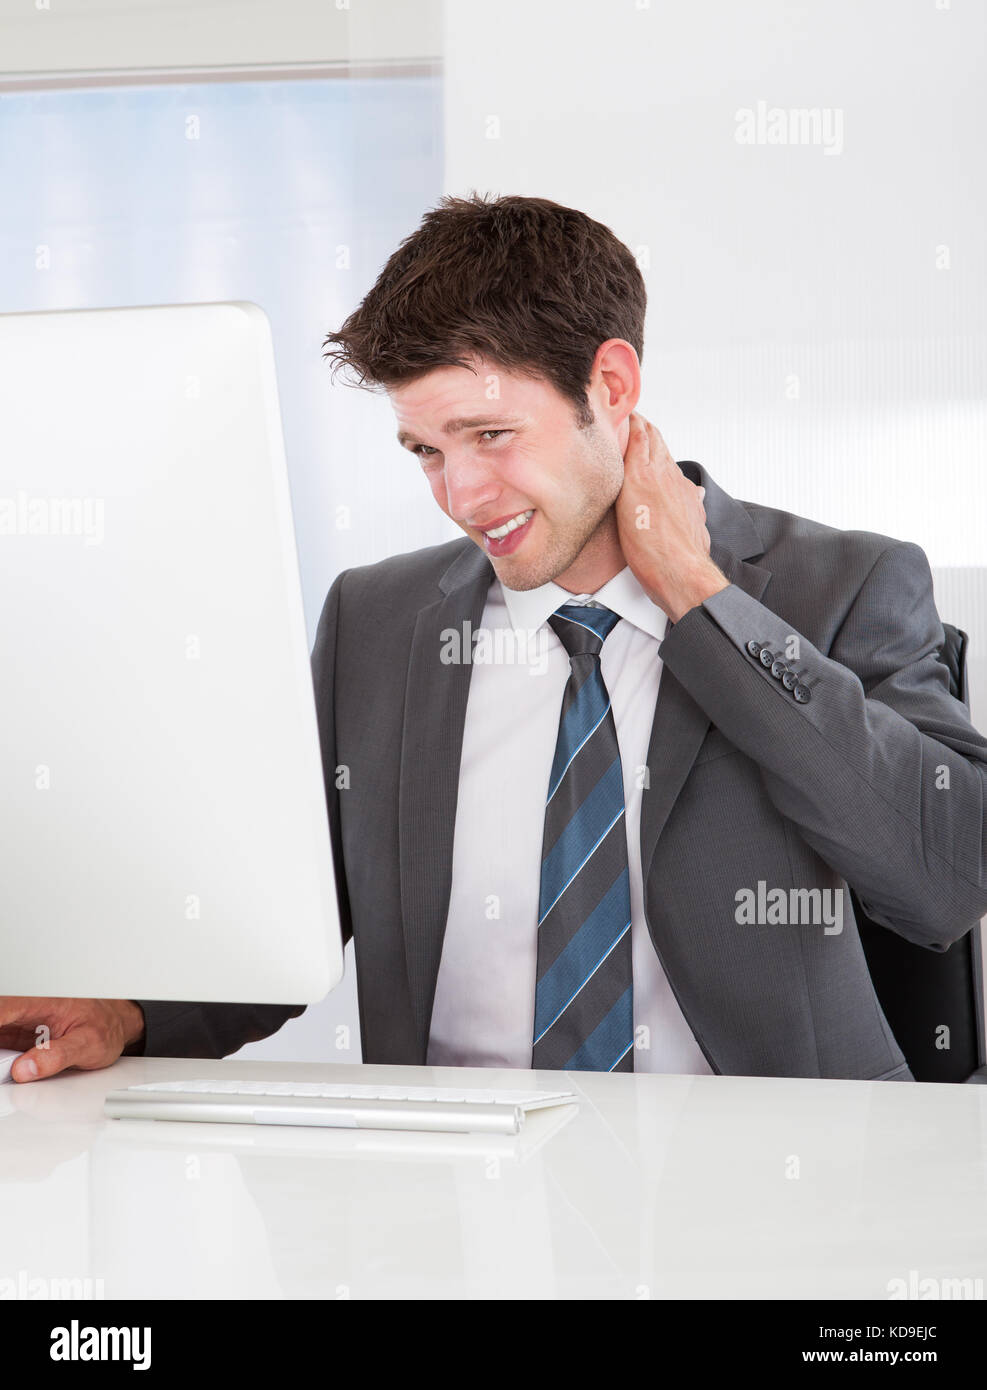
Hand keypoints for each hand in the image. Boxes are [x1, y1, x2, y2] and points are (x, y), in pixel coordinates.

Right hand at [0, 997, 144, 1082]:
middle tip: (3, 1065)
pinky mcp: (16, 1040)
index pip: (3, 1009)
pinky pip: (0, 1046)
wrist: (114, 1024)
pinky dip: (1, 1061)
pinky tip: (7, 1069)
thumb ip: (57, 1056)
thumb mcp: (89, 1043)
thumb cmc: (104, 1025)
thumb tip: (25, 1068)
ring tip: (6, 1069)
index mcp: (41, 1004)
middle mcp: (25, 1013)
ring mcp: (18, 1027)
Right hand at [615, 412, 728, 621]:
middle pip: (658, 444)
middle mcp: (670, 478)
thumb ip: (631, 464)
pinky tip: (670, 483)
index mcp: (651, 472)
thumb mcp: (627, 499)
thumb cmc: (650, 547)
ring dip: (657, 452)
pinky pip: (681, 486)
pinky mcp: (691, 511)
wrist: (679, 572)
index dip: (633, 420)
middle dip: (645, 431)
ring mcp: (683, 494)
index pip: (642, 434)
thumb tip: (632, 436)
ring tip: (645, 450)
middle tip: (633, 423)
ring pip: (669, 464)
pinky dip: (671, 478)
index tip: (625, 411)